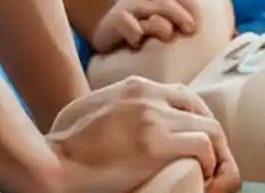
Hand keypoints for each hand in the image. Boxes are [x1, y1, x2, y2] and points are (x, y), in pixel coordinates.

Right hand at [49, 76, 241, 192]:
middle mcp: (148, 95)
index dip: (194, 120)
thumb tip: (118, 123)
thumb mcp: (88, 110)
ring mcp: (154, 117)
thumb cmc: (60, 147)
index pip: (181, 95)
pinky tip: (203, 178)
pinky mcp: (156, 144)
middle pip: (200, 110)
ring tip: (210, 175)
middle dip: (209, 135)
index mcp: (133, 87)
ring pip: (210, 129)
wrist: (49, 164)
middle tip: (208, 161)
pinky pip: (204, 147)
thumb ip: (111, 108)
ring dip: (215, 153)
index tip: (194, 141)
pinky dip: (211, 163)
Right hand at [91, 0, 198, 53]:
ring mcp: (129, 10)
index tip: (201, 19)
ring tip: (167, 33)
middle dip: (180, 14)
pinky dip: (132, 30)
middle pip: (166, 2)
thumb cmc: (141, 26)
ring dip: (159, 23)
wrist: (104, 29)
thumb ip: (189, 21)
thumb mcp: (161, 17)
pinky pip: (125, 24)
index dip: (189, 0)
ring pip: (149, 12)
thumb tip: (233, 35)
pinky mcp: (114, 23)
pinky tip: (138, 41)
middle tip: (191, 29)